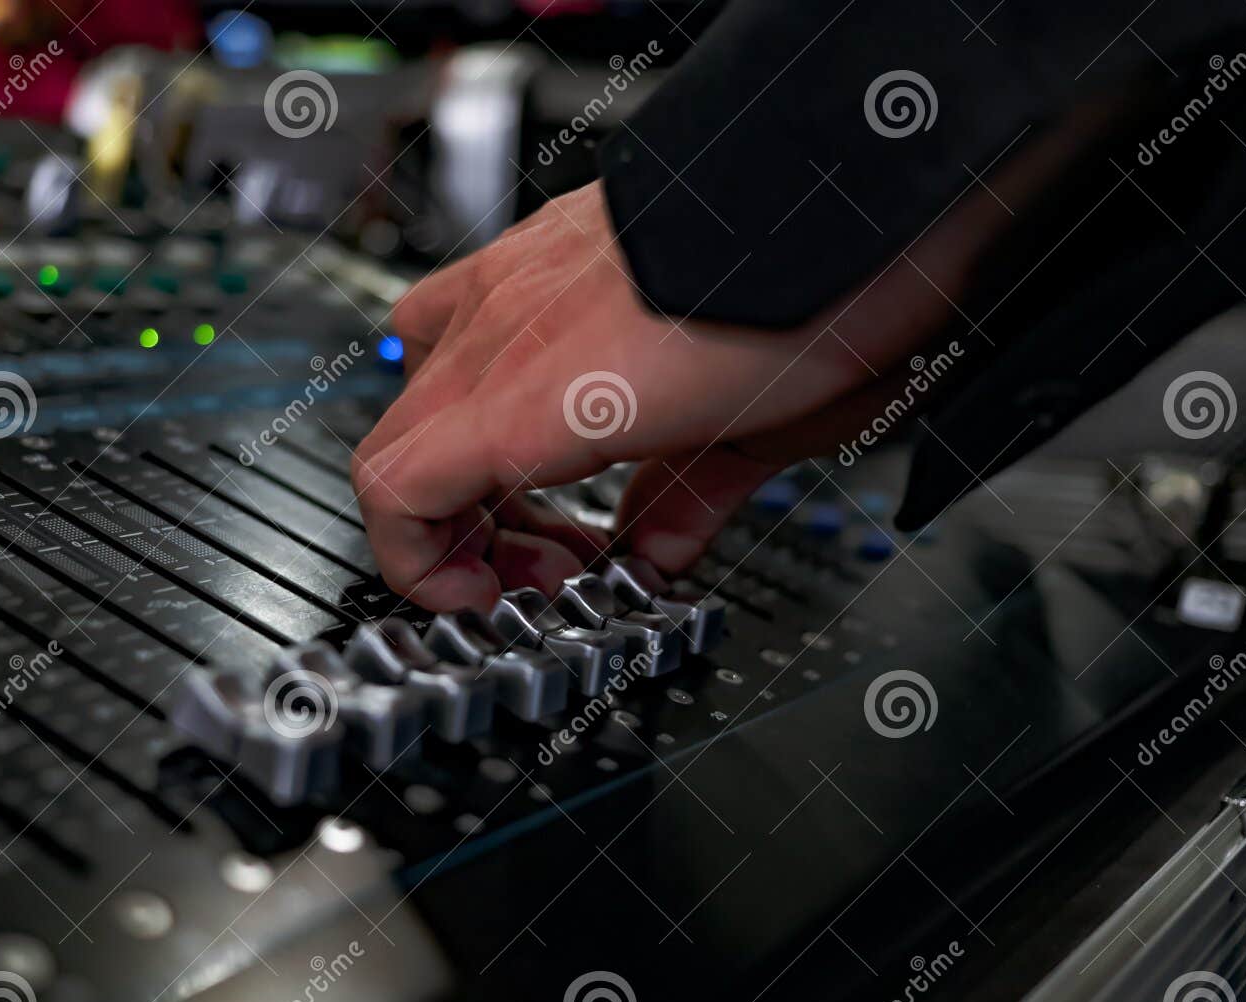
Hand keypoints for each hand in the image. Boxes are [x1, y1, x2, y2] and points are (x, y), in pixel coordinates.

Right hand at [352, 171, 1029, 611]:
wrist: (852, 161)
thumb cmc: (822, 288)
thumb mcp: (766, 438)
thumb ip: (687, 503)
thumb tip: (654, 548)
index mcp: (536, 400)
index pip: (393, 495)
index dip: (421, 570)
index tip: (484, 596)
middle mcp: (504, 327)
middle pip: (399, 448)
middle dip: (459, 528)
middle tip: (544, 563)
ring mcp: (517, 271)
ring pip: (421, 379)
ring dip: (468, 457)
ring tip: (556, 496)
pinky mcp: (549, 236)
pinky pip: (468, 315)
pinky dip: (490, 381)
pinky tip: (568, 405)